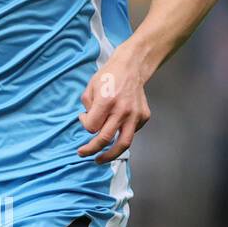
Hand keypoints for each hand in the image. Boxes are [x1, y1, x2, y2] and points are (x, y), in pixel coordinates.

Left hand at [77, 47, 149, 163]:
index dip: (84, 125)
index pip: (91, 127)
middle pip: (105, 139)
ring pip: (123, 144)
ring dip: (110, 155)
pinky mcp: (143, 116)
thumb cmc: (109, 76)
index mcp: (107, 101)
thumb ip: (87, 108)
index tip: (84, 118)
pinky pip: (131, 133)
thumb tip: (88, 124)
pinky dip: (122, 136)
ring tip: (100, 160)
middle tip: (84, 154)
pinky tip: (116, 132)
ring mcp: (135, 114)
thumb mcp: (90, 87)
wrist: (132, 66)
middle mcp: (122, 110)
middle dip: (92, 149)